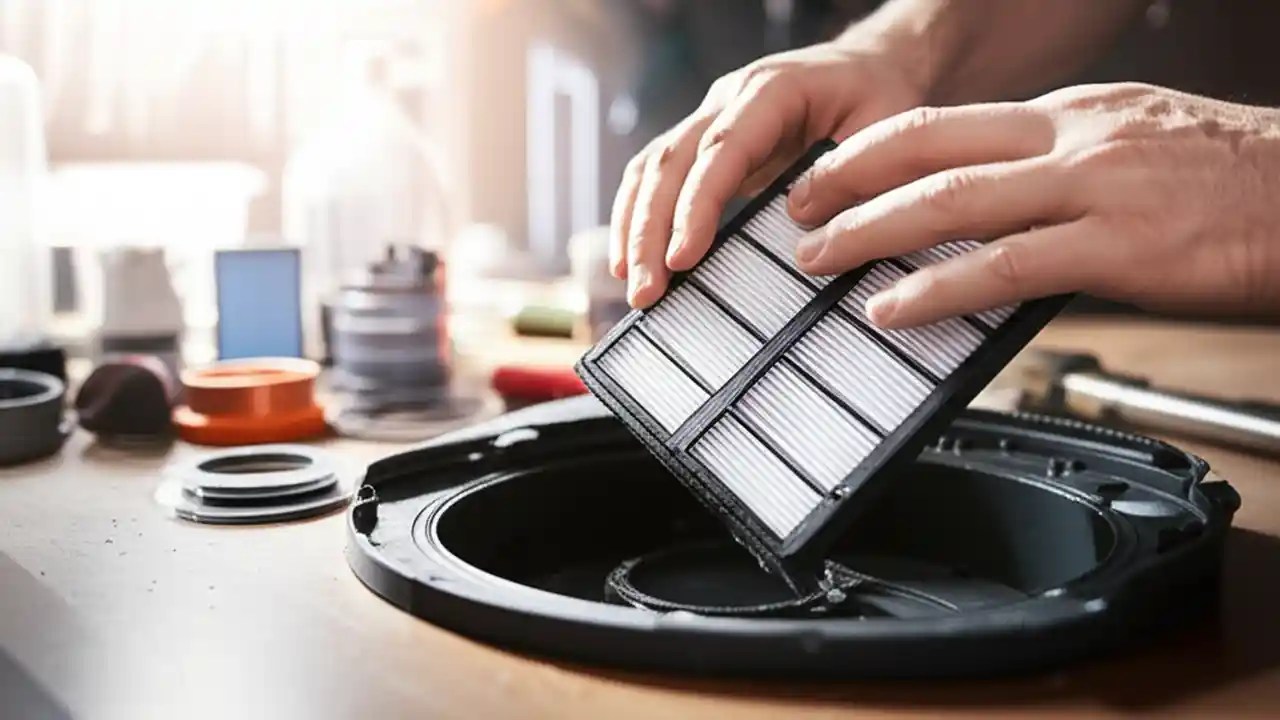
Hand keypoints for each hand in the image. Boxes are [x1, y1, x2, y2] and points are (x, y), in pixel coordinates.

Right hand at [610, 39, 926, 306]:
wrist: (866, 64)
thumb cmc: (875, 96)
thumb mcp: (884, 126)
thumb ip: (852, 174)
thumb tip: (807, 229)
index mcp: (770, 91)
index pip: (720, 151)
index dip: (696, 206)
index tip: (682, 258)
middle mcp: (727, 99)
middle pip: (670, 161)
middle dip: (650, 230)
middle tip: (646, 290)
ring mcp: (708, 118)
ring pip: (651, 168)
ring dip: (634, 229)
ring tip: (633, 286)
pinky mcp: (701, 144)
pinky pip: (653, 176)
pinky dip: (635, 218)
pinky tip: (629, 260)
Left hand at [788, 82, 1279, 326]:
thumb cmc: (1232, 182)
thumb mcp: (1135, 147)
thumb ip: (1061, 168)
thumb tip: (1000, 205)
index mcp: (1070, 115)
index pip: (945, 125)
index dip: (872, 152)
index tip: (825, 175)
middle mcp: (1070, 139)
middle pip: (929, 150)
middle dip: (847, 183)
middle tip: (795, 213)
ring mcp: (1091, 188)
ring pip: (952, 203)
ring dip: (870, 233)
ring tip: (818, 261)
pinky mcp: (1116, 247)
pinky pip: (1004, 268)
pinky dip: (936, 289)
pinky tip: (892, 309)